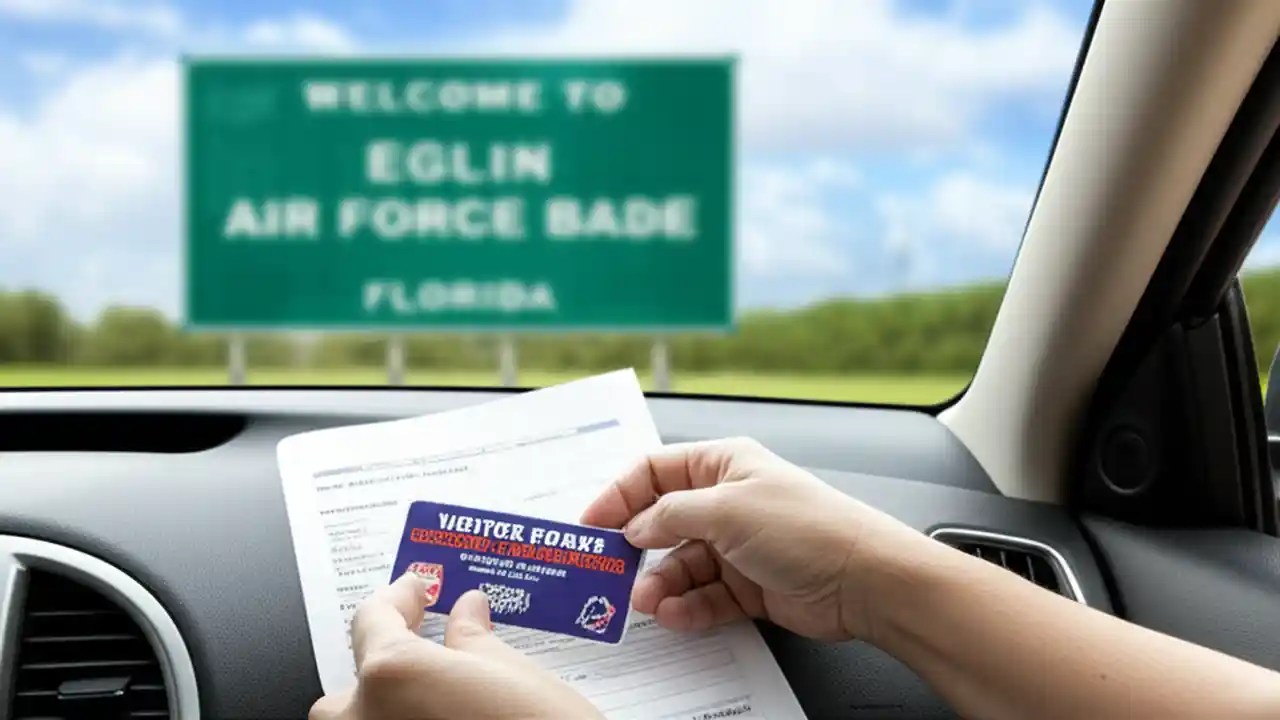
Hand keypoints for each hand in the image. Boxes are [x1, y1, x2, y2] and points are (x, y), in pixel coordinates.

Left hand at [310, 574, 601, 719]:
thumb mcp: (511, 672)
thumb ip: (472, 639)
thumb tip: (466, 613)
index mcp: (391, 674)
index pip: (373, 620)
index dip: (399, 598)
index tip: (417, 590)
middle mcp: (366, 719)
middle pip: (349, 691)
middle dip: (381, 672)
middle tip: (424, 653)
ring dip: (387, 710)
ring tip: (438, 700)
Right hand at [581, 438, 919, 641]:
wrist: (863, 580)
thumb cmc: (808, 527)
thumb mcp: (726, 509)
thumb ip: (671, 515)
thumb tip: (636, 525)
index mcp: (723, 465)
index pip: (655, 471)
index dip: (620, 495)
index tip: (593, 524)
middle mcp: (727, 502)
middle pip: (663, 522)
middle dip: (637, 548)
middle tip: (612, 570)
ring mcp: (738, 546)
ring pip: (680, 565)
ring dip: (661, 584)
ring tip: (650, 602)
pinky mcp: (748, 586)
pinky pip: (704, 597)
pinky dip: (687, 607)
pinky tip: (677, 615)